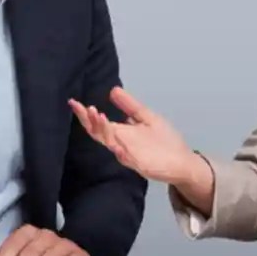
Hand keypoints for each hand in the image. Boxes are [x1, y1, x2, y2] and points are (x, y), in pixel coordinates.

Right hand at [68, 87, 199, 185]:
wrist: (183, 162)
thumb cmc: (164, 142)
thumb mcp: (147, 117)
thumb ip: (130, 106)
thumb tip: (113, 90)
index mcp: (121, 133)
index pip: (98, 124)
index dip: (85, 114)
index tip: (73, 102)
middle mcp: (121, 144)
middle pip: (100, 134)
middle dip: (91, 121)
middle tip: (86, 109)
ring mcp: (130, 155)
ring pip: (111, 144)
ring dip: (104, 131)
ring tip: (98, 116)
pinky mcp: (141, 165)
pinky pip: (128, 159)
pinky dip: (121, 151)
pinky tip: (117, 144)